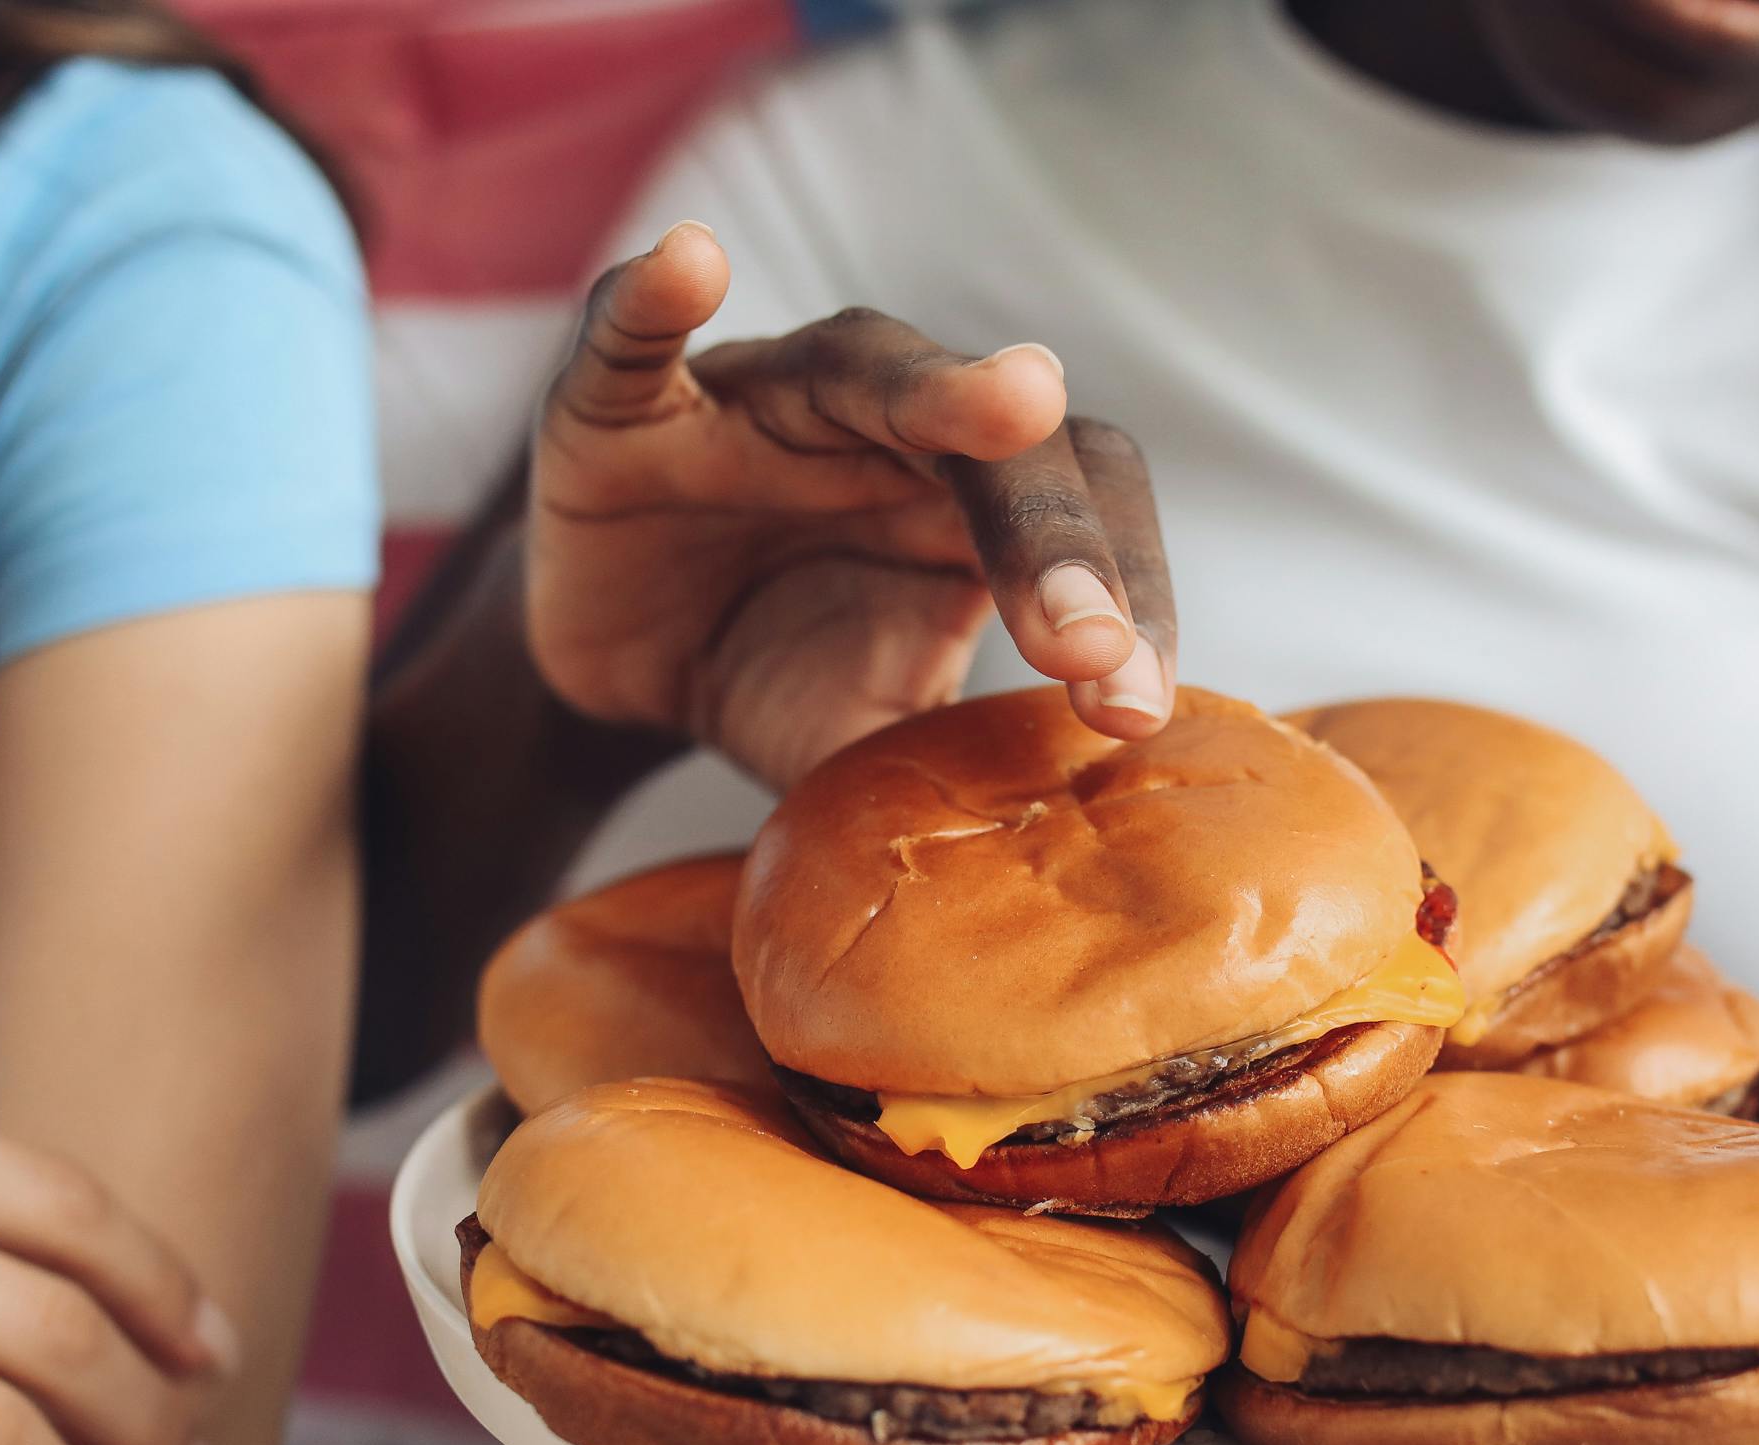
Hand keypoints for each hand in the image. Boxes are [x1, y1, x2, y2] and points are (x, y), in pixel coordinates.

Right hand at [527, 222, 1176, 788]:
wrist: (622, 672)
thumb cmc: (776, 681)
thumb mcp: (866, 743)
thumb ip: (943, 772)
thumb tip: (1031, 866)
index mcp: (971, 507)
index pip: (1085, 522)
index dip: (1126, 606)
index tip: (1136, 712)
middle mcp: (885, 429)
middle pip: (1004, 451)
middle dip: (1058, 544)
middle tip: (1091, 644)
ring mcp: (758, 402)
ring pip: (866, 369)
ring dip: (942, 390)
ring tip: (1019, 394)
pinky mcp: (622, 409)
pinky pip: (635, 342)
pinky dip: (654, 301)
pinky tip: (690, 264)